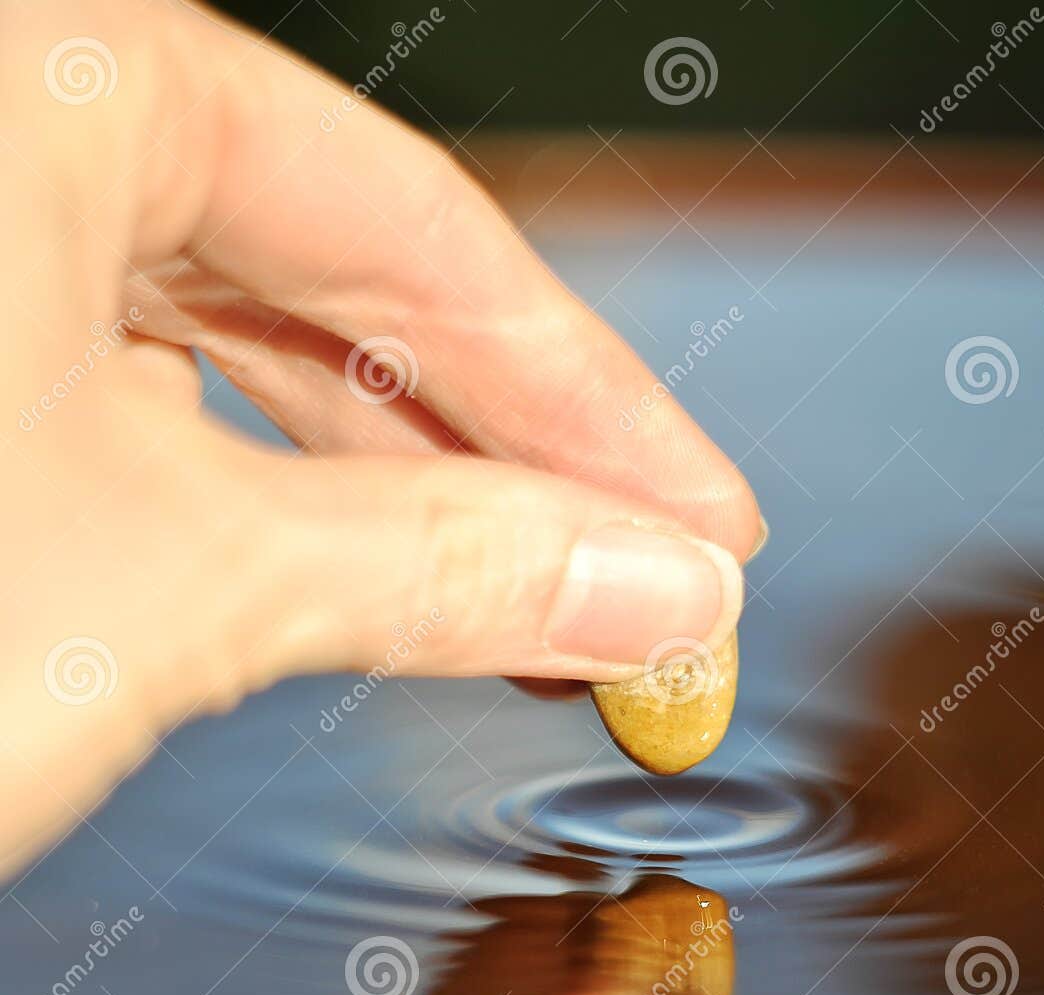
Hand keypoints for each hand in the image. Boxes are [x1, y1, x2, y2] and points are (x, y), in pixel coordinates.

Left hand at [2, 0, 759, 877]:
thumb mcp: (178, 583)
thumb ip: (447, 559)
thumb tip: (642, 576)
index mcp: (40, 73)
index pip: (407, 223)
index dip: (586, 391)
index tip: (693, 513)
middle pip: (321, 274)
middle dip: (502, 441)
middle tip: (635, 565)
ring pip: (219, 344)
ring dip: (385, 476)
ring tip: (522, 587)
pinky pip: (123, 406)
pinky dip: (247, 499)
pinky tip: (338, 567)